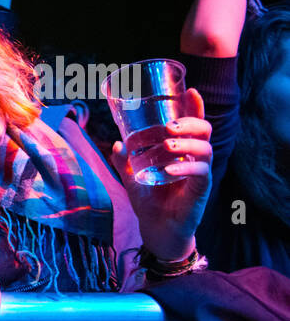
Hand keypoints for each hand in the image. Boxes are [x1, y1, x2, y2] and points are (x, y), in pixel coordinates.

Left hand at [110, 88, 212, 261]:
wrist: (156, 230)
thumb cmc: (149, 200)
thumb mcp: (132, 178)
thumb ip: (124, 161)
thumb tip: (116, 143)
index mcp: (181, 150)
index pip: (193, 124)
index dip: (194, 107)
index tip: (190, 91)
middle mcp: (195, 158)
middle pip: (204, 131)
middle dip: (189, 122)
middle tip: (168, 126)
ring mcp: (200, 173)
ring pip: (205, 149)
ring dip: (185, 143)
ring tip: (168, 144)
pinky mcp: (201, 190)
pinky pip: (200, 173)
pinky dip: (186, 168)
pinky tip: (170, 169)